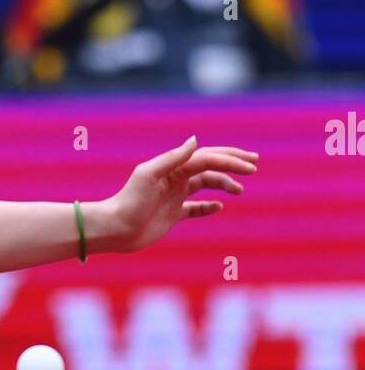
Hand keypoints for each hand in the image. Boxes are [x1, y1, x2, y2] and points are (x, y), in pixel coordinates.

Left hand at [107, 136, 258, 253]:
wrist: (115, 229)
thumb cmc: (129, 201)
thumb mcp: (148, 175)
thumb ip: (173, 158)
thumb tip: (196, 141)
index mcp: (172, 168)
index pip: (207, 159)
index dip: (230, 160)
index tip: (249, 167)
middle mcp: (175, 179)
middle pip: (209, 166)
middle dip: (232, 162)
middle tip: (254, 163)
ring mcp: (174, 196)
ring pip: (205, 185)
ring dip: (224, 184)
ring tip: (239, 190)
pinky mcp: (172, 215)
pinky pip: (195, 207)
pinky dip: (208, 206)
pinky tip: (219, 206)